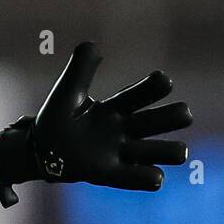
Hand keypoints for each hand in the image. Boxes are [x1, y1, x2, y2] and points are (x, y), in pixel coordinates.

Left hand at [0, 42, 192, 206]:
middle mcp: (124, 129)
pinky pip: (137, 177)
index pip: (142, 94)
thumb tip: (93, 46)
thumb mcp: (66, 92)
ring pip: (159, 151)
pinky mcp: (111, 173)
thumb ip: (79, 70)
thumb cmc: (57, 118)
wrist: (39, 149)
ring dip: (172, 150)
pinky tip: (155, 175)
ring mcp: (121, 152)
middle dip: (174, 116)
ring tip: (180, 151)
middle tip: (183, 113)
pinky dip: (149, 177)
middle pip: (159, 121)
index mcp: (116, 107)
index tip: (163, 80)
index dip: (155, 86)